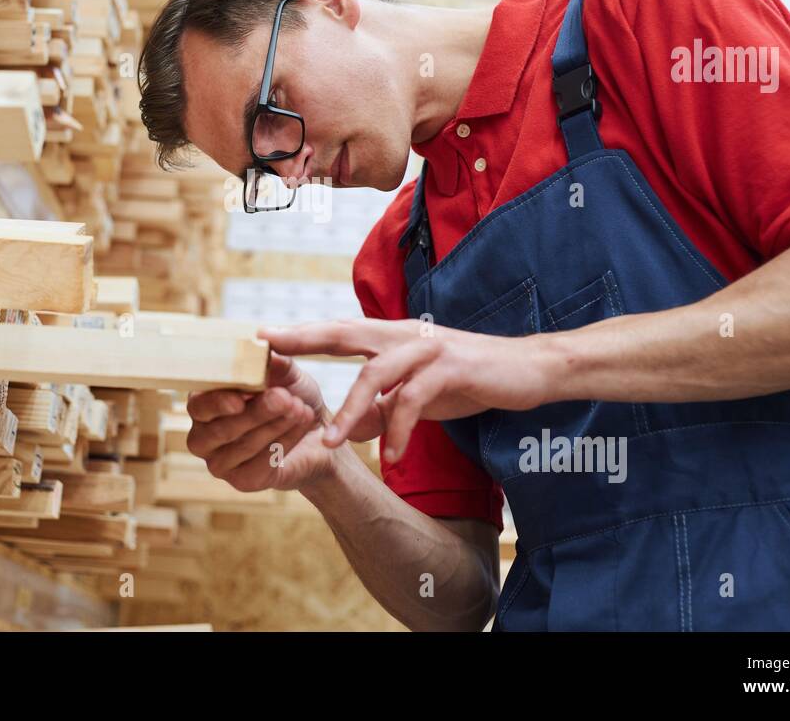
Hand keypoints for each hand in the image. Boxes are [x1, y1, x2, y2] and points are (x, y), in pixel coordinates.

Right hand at [184, 352, 332, 491]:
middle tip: (285, 399)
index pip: (199, 403)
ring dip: (274, 426)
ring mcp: (220, 462)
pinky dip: (284, 442)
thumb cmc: (293, 399)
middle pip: (220, 428)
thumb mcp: (287, 375)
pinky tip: (301, 427)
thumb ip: (274, 362)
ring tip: (300, 409)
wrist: (319, 434)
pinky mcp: (243, 482)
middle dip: (256, 413)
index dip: (217, 401)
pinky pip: (259, 465)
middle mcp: (205, 434)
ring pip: (242, 445)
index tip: (241, 397)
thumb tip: (264, 344)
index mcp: (206, 404)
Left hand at [258, 319, 553, 461]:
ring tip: (330, 443)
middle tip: (266, 349)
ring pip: (375, 374)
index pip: (337, 332)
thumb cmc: (470, 379)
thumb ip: (380, 410)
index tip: (260, 340)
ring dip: (350, 411)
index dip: (299, 334)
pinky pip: (414, 401)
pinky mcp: (451, 369)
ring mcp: (428, 349)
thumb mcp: (417, 397)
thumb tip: (343, 429)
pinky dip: (400, 430)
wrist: (530, 370)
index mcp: (392, 337)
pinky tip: (394, 457)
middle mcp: (405, 335)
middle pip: (344, 333)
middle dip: (303, 339)